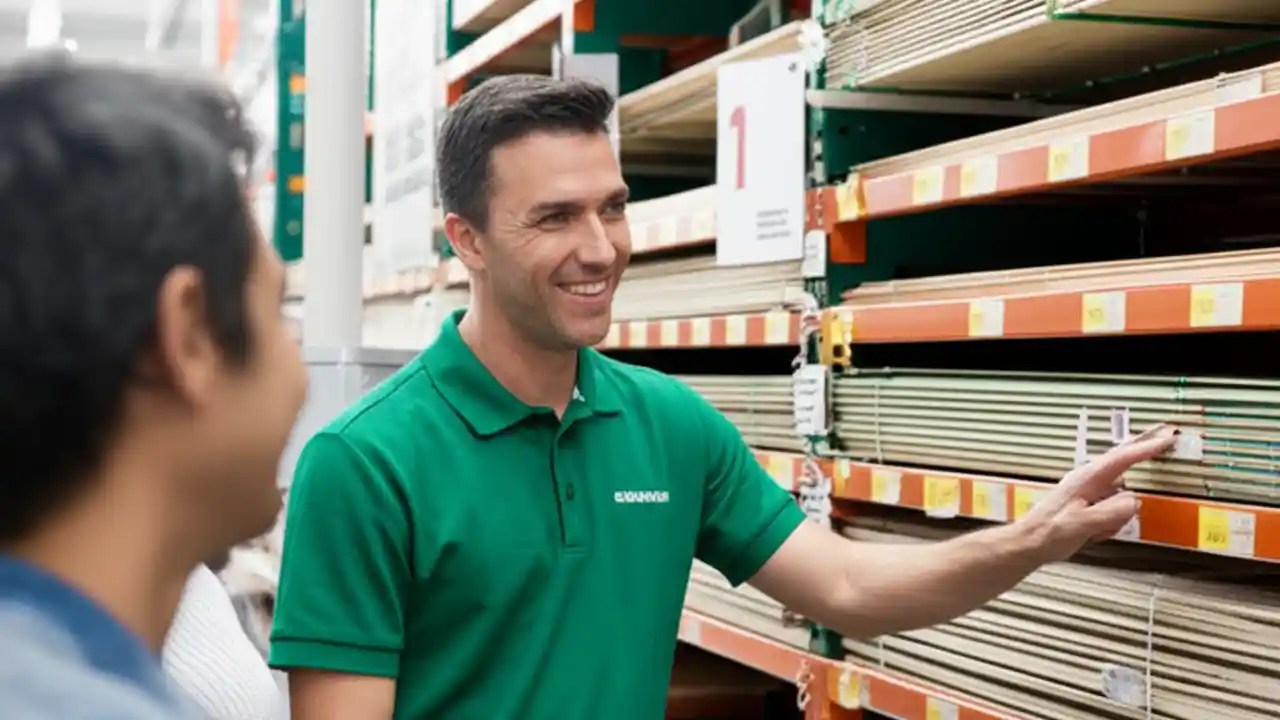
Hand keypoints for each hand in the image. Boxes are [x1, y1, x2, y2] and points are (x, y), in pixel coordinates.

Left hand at [1020, 424, 1177, 562]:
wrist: (1028, 544)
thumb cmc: (1050, 533)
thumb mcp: (1082, 524)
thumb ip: (1110, 512)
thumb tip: (1134, 501)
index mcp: (1087, 478)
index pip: (1123, 458)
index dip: (1147, 448)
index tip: (1168, 437)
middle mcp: (1088, 479)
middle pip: (1122, 458)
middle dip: (1143, 445)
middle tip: (1166, 432)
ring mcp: (1088, 491)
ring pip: (1119, 493)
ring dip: (1116, 516)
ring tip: (1096, 533)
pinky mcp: (1088, 504)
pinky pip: (1112, 509)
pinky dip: (1110, 524)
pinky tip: (1094, 537)